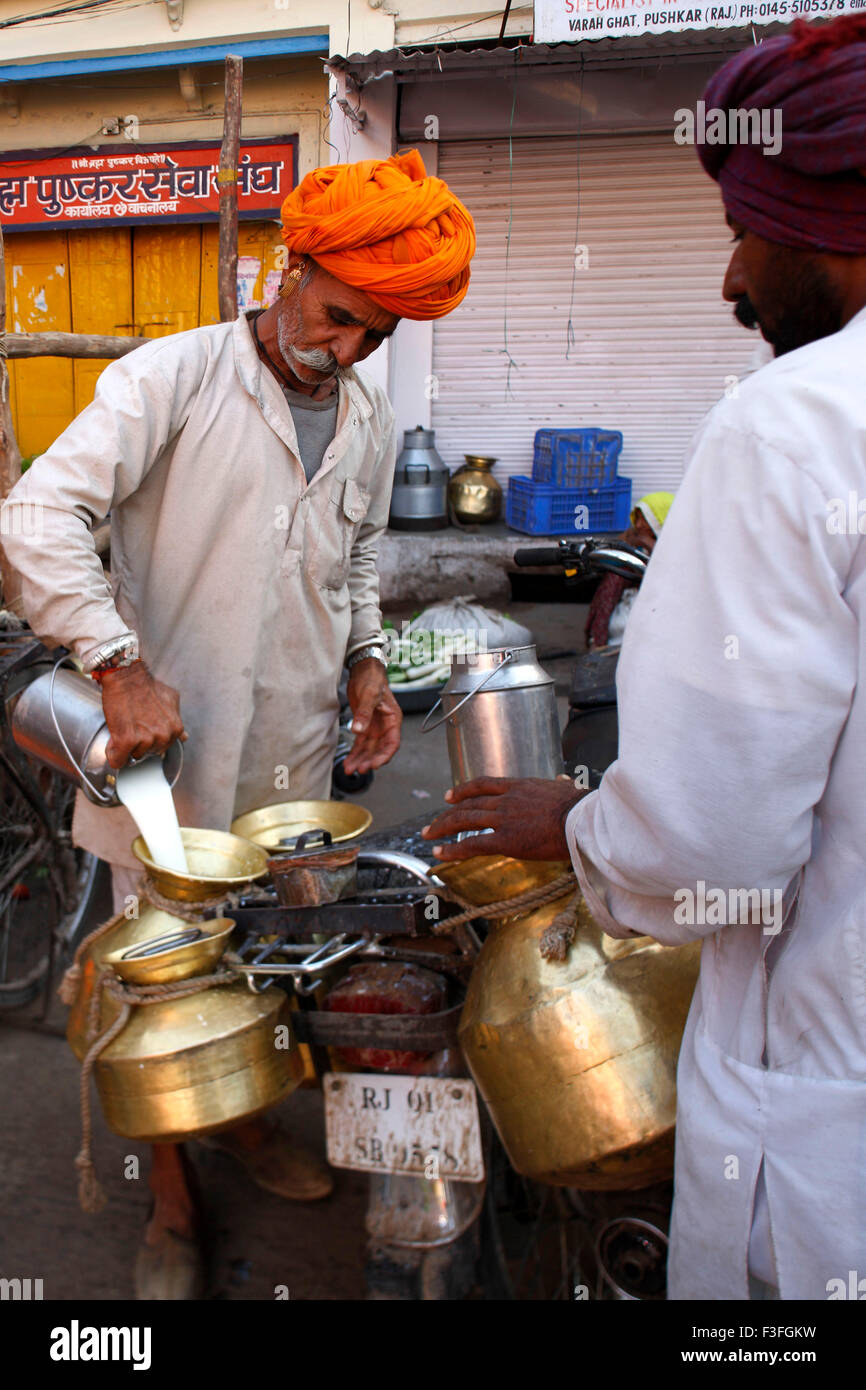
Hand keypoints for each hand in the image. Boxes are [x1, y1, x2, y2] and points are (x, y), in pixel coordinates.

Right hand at [100, 662, 186, 768]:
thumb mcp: (170, 700)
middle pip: (148, 753)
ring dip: (126, 746)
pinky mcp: (127, 741)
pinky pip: (118, 759)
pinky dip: (113, 754)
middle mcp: (164, 736)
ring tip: (123, 727)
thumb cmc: (145, 686)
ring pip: (133, 755)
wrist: (126, 677)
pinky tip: (112, 742)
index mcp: (175, 728)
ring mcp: (146, 740)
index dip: (150, 739)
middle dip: (139, 743)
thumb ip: (176, 720)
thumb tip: (184, 737)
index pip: (163, 747)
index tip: (143, 730)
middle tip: (132, 726)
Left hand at [344, 658, 401, 773]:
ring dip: (360, 759)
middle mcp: (385, 726)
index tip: (374, 765)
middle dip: (369, 760)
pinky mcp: (364, 725)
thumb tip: (358, 731)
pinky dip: (355, 752)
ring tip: (350, 769)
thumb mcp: (369, 695)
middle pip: (379, 749)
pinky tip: (348, 761)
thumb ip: (364, 714)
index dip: (384, 756)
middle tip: (359, 769)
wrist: (364, 670)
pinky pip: (360, 743)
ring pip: (369, 749)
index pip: (392, 743)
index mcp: (393, 719)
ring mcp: (375, 727)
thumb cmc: (372, 679)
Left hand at [421, 776, 586, 862]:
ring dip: (442, 828)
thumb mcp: (566, 790)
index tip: (450, 796)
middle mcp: (507, 800)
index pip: (484, 784)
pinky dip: (452, 850)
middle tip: (432, 824)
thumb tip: (564, 783)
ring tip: (427, 836)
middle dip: (446, 814)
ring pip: (464, 821)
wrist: (582, 821)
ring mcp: (504, 819)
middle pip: (468, 804)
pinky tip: (439, 854)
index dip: (463, 790)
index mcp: (520, 786)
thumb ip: (558, 787)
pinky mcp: (505, 840)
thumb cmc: (581, 808)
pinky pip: (472, 844)